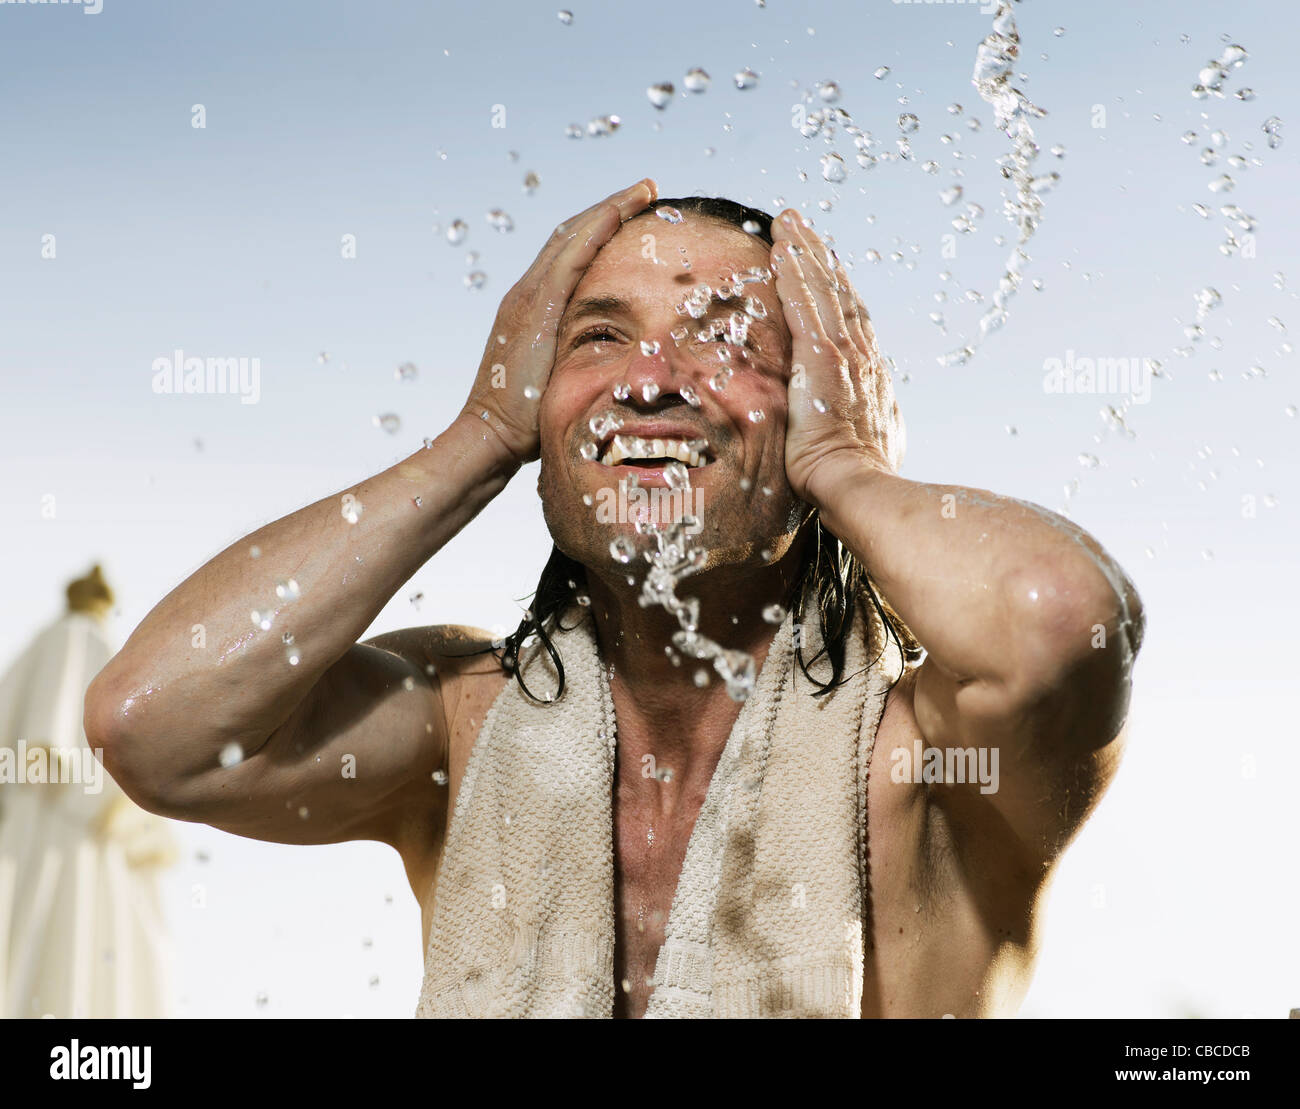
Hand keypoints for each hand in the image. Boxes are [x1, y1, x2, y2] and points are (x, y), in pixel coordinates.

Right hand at [460, 178, 657, 464]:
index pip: (571, 252)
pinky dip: (595, 231)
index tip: (636, 212)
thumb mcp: (559, 379)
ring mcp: (528, 296)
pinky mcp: (535, 307)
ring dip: (610, 209)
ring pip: (572, 236)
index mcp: (532, 305)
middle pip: (572, 234)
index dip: (603, 227)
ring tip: (644, 191)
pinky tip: (619, 214)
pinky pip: (569, 258)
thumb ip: (579, 360)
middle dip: (611, 207)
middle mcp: (526, 292)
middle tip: (647, 188)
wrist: (491, 433)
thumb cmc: (527, 421)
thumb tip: (619, 364)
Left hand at [769, 209, 904, 503]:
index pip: (850, 322)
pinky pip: (805, 304)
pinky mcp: (823, 358)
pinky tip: (782, 248)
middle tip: (800, 226)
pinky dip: (796, 273)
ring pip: (823, 291)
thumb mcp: (859, 450)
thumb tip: (846, 436)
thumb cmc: (855, 485)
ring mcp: (845, 355)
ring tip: (787, 222)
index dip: (835, 291)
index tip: (822, 268)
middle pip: (839, 295)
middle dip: (819, 258)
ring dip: (805, 253)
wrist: (859, 489)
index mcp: (870, 377)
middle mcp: (862, 358)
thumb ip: (849, 431)